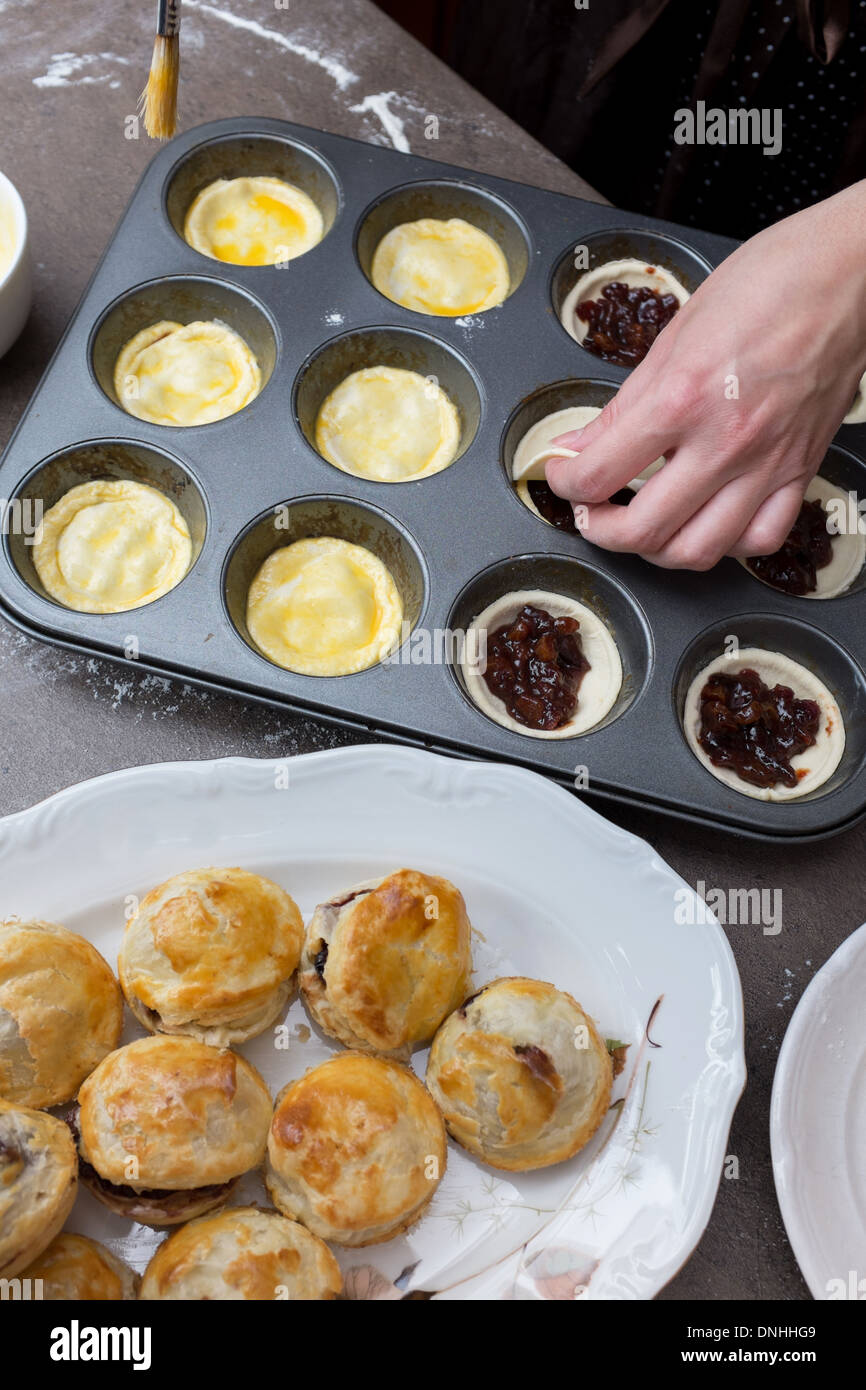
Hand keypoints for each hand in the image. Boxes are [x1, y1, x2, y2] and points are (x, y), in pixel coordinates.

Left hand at [545, 183, 865, 568]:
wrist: (848, 271)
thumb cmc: (770, 283)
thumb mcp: (674, 335)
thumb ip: (623, 404)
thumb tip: (581, 444)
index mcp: (683, 398)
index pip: (599, 474)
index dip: (565, 483)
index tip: (561, 476)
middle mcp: (725, 442)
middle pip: (643, 531)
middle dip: (599, 529)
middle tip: (591, 511)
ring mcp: (766, 464)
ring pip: (699, 551)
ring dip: (657, 550)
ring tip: (642, 524)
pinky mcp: (800, 471)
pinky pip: (760, 539)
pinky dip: (726, 544)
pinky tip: (707, 521)